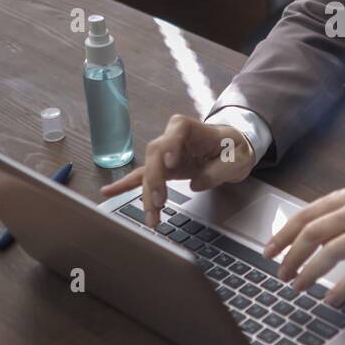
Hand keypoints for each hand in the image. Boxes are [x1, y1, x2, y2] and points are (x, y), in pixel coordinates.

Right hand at [100, 114, 255, 227]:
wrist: (233, 150)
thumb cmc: (235, 149)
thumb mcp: (236, 160)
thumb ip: (216, 171)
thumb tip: (195, 183)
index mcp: (192, 127)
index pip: (177, 131)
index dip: (171, 146)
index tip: (171, 164)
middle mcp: (173, 137)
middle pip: (155, 154)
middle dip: (154, 180)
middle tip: (159, 203)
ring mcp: (165, 154)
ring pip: (148, 171)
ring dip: (146, 195)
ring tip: (150, 217)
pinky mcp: (162, 168)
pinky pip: (142, 176)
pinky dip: (126, 186)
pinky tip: (108, 192)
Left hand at [264, 188, 344, 304]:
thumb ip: (331, 217)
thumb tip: (299, 238)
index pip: (305, 215)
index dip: (283, 235)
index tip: (269, 252)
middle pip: (313, 233)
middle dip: (292, 256)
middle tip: (282, 273)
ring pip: (332, 251)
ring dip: (311, 272)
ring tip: (299, 286)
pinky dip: (342, 287)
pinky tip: (331, 298)